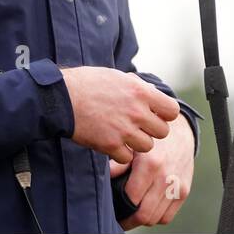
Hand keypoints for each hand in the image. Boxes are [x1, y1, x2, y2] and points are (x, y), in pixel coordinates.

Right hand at [59, 67, 178, 163]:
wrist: (61, 97)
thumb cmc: (87, 83)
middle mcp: (136, 111)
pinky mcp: (110, 145)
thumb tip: (151, 92)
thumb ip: (137, 87)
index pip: (172, 110)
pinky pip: (127, 157)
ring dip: (136, 143)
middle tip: (137, 127)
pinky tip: (110, 142)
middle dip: (151, 131)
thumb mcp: (117, 76)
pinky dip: (120, 153)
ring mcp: (124, 130)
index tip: (154, 115)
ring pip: (147, 147)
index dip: (164, 115)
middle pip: (163, 132)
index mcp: (140, 91)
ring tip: (122, 134)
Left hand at [109, 114, 194, 228]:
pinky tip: (147, 209)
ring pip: (156, 218)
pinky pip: (168, 216)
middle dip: (129, 220)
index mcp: (150, 164)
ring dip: (143, 220)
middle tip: (119, 218)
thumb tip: (105, 178)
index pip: (131, 199)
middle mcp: (165, 177)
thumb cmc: (151, 139)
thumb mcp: (133, 145)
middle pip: (145, 214)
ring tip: (132, 213)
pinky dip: (156, 217)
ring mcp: (177, 186)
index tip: (112, 212)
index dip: (119, 210)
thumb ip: (119, 163)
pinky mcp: (184, 191)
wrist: (179, 131)